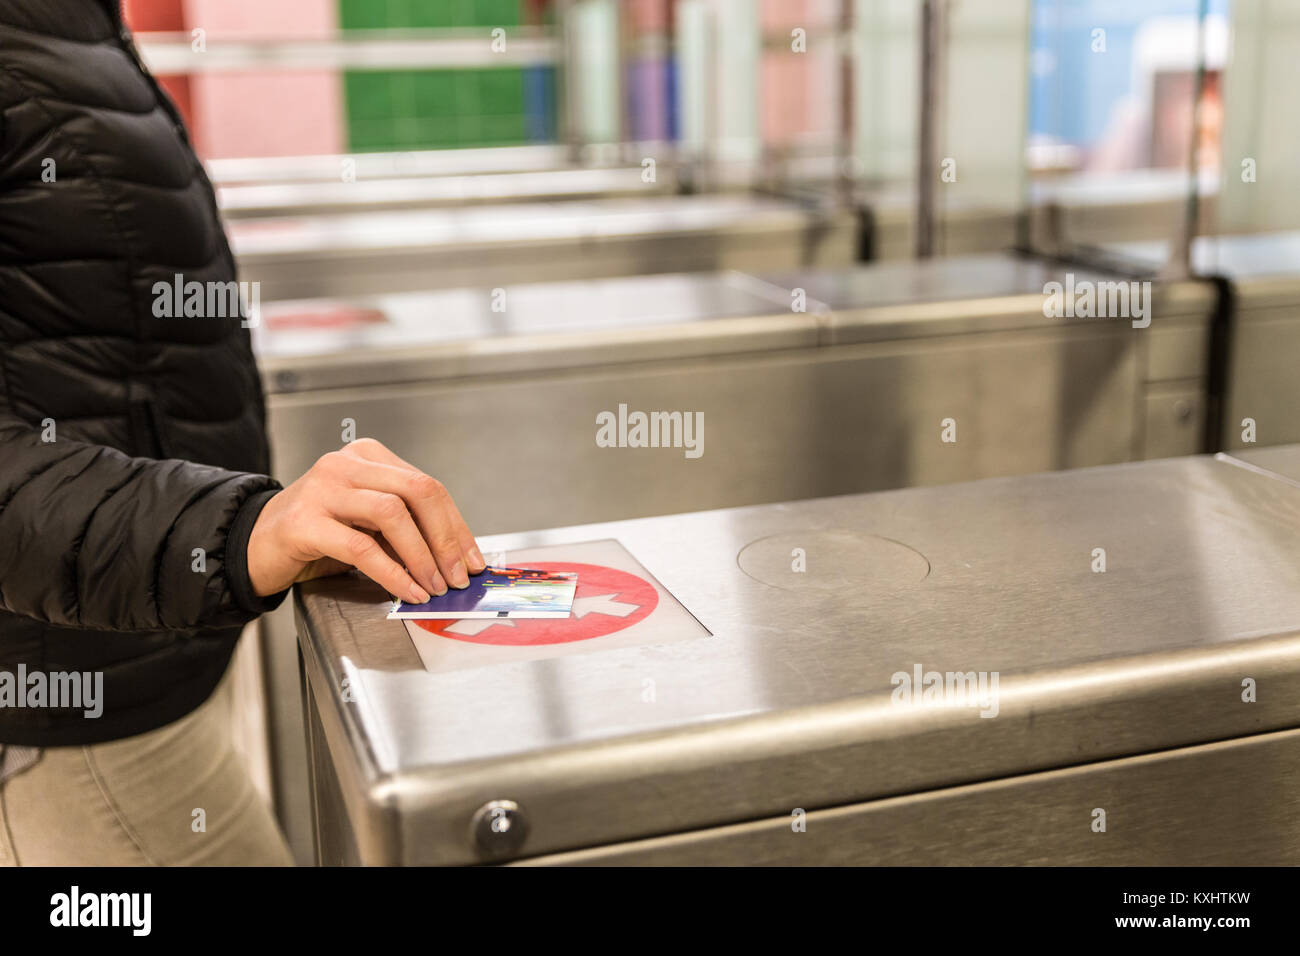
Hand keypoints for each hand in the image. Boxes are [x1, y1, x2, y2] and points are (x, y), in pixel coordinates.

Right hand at [246, 438, 484, 601]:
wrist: (253, 544)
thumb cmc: (317, 534)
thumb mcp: (368, 523)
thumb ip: (407, 529)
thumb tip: (456, 558)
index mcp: (368, 456)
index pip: (428, 486)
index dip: (456, 526)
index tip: (472, 560)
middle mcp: (346, 463)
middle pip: (417, 492)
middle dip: (446, 538)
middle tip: (457, 576)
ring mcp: (323, 488)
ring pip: (392, 514)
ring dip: (421, 556)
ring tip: (433, 586)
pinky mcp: (304, 522)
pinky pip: (361, 547)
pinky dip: (391, 572)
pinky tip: (406, 589)